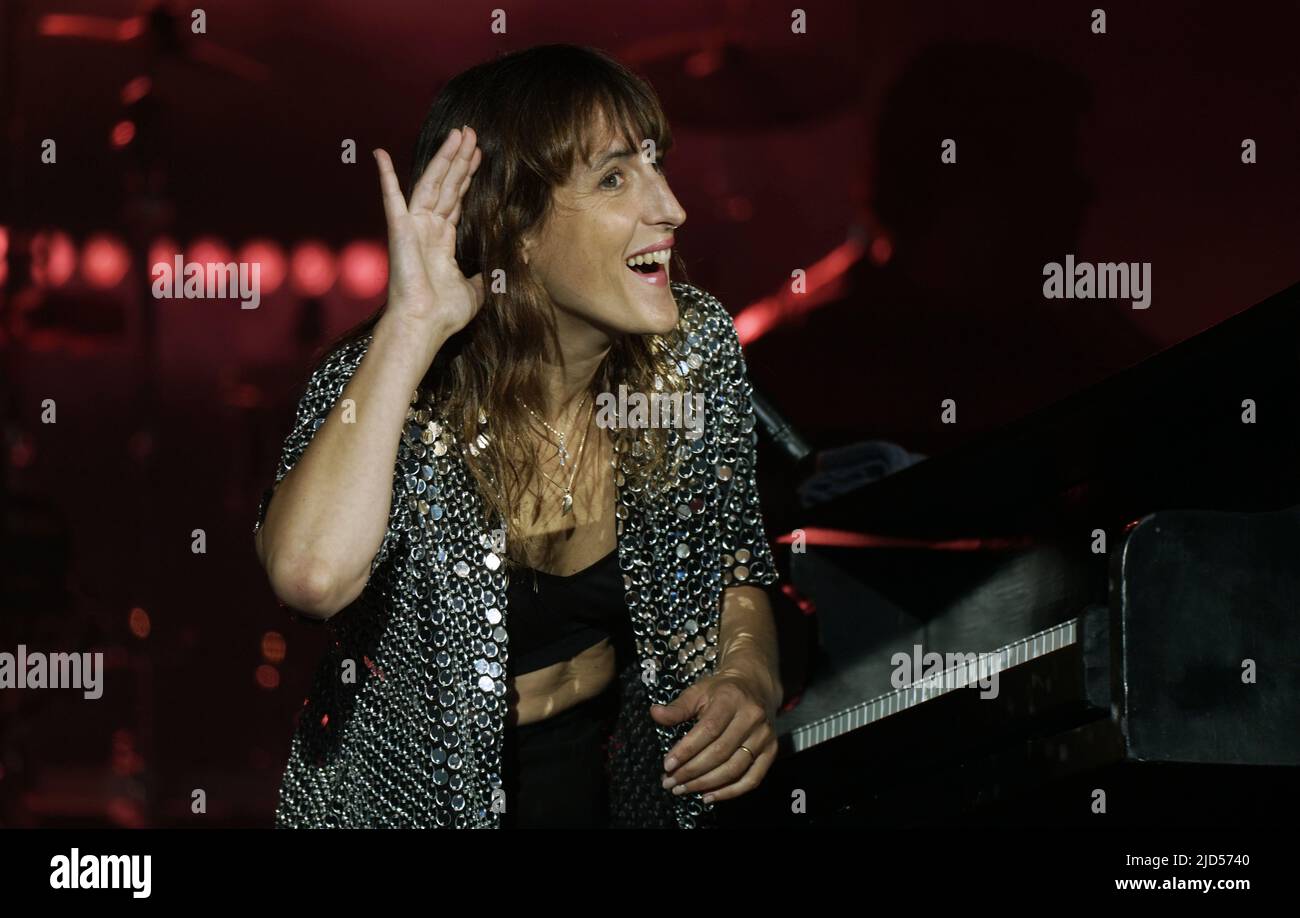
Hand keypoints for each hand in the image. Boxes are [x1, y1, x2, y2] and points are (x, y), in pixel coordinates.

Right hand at [373, 127, 484, 338]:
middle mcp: (427, 229)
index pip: (456, 200)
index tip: (479, 155)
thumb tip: (501, 269)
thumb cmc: (445, 314)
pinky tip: (379, 153)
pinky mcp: (400, 229)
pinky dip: (385, 175)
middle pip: (447, 185)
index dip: (467, 177)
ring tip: (458, 134)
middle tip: (471, 133)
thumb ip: (485, 275)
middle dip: (460, 159)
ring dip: (444, 158)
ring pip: (431, 183)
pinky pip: (392, 198)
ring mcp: (413, 227)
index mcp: (442, 241)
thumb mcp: (476, 291)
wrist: (425, 325)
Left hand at [649, 668, 778, 803]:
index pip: (708, 730)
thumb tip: (655, 714)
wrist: (754, 686)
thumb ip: (678, 707)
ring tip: (683, 789)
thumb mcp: (698, 692)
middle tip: (670, 782)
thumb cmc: (722, 691)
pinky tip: (709, 796)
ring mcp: (764, 736)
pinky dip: (730, 792)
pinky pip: (752, 779)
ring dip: (706, 784)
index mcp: (731, 700)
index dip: (686, 750)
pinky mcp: (771, 751)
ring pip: (734, 769)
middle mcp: (751, 718)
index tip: (667, 764)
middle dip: (692, 772)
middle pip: (720, 753)